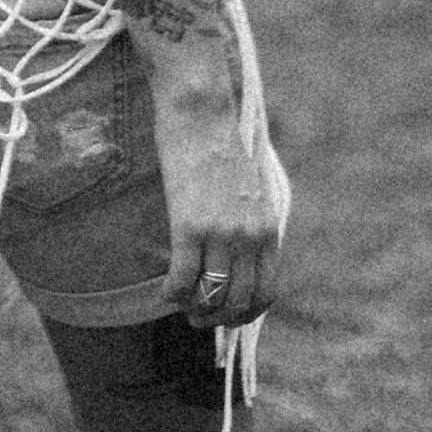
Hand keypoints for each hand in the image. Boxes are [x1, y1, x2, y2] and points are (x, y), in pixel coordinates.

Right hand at [150, 76, 287, 332]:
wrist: (201, 112)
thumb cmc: (220, 145)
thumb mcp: (250, 189)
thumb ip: (250, 223)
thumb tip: (240, 254)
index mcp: (268, 228)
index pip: (266, 292)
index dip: (245, 313)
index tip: (226, 315)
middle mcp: (249, 235)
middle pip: (239, 302)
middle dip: (217, 319)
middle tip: (197, 319)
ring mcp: (220, 232)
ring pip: (211, 296)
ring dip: (193, 310)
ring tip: (179, 306)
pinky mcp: (189, 224)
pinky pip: (183, 278)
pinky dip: (172, 294)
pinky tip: (163, 293)